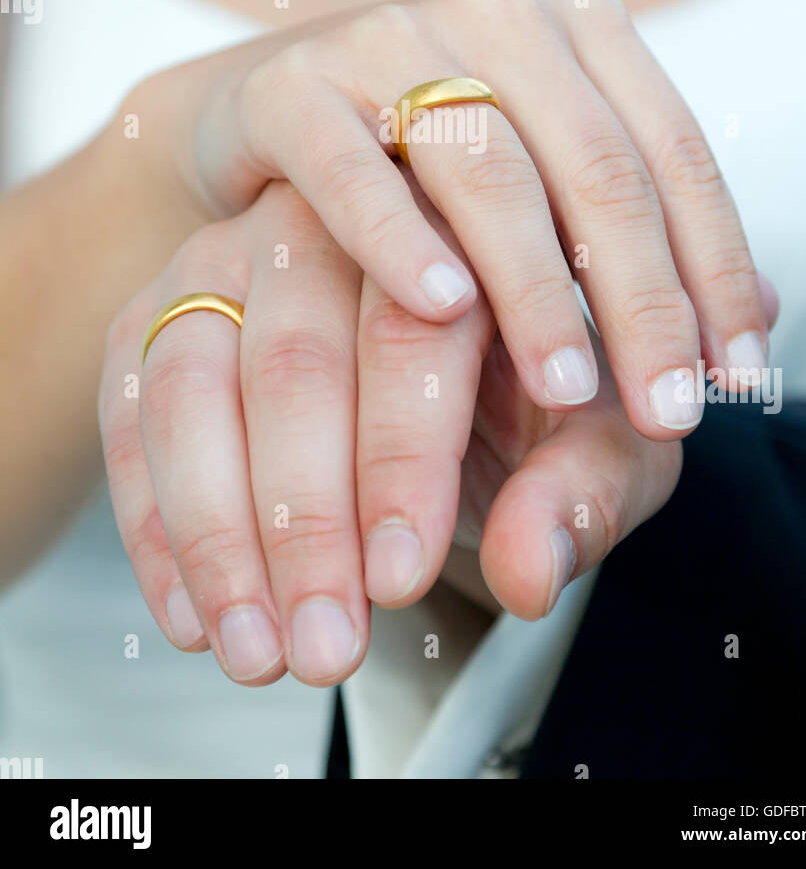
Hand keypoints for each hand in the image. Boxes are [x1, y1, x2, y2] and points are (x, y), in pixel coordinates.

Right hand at [98, 178, 778, 686]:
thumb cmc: (539, 402)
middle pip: (293, 357)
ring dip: (216, 534)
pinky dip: (154, 526)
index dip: (400, 459)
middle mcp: (331, 228)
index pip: (411, 331)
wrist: (455, 378)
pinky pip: (133, 414)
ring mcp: (233, 260)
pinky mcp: (164, 311)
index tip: (401, 578)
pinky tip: (193, 621)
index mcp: (456, 234)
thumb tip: (527, 571)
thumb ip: (578, 497)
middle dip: (305, 519)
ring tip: (260, 654)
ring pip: (193, 383)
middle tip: (328, 647)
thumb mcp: (596, 449)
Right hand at [143, 0, 769, 437]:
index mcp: (577, 29)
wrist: (274, 119)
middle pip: (593, 165)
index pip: (670, 151)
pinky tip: (442, 310)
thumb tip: (764, 309)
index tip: (743, 375)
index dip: (715, 265)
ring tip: (569, 391)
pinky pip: (350, 169)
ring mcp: (388, 39)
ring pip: (484, 169)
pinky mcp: (291, 85)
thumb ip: (639, 238)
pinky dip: (397, 238)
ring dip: (534, 288)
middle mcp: (495, 16)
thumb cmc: (434, 171)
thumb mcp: (549, 190)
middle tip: (669, 411)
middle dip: (642, 299)